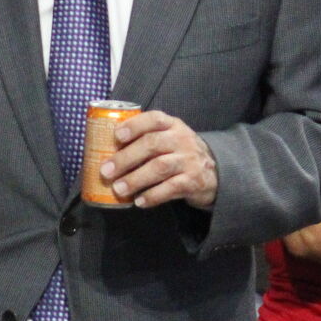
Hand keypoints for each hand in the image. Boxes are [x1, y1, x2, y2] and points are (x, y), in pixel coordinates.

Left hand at [102, 110, 218, 208]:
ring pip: (160, 167)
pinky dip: (152, 196)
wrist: (214, 174)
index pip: (154, 119)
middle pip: (152, 144)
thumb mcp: (170, 139)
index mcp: (173, 125)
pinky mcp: (193, 181)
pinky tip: (139, 201)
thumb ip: (146, 140)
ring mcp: (189, 160)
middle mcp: (182, 139)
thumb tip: (106, 152)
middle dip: (126, 158)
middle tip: (106, 171)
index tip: (116, 136)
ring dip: (135, 179)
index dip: (134, 125)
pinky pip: (170, 188)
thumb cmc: (180, 154)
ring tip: (118, 189)